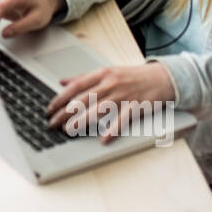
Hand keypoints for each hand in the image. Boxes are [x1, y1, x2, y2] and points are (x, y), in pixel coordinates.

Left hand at [45, 62, 175, 143]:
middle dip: (66, 112)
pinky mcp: (136, 106)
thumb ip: (84, 78)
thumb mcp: (107, 72)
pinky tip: (103, 139)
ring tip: (70, 130)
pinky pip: (122, 120)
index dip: (61, 98)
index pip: (76, 86)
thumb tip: (62, 82)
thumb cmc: (132, 76)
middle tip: (53, 123)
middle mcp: (111, 83)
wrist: (162, 77)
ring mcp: (124, 95)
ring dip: (83, 121)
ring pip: (99, 109)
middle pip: (84, 99)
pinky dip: (113, 130)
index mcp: (102, 74)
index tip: (50, 109)